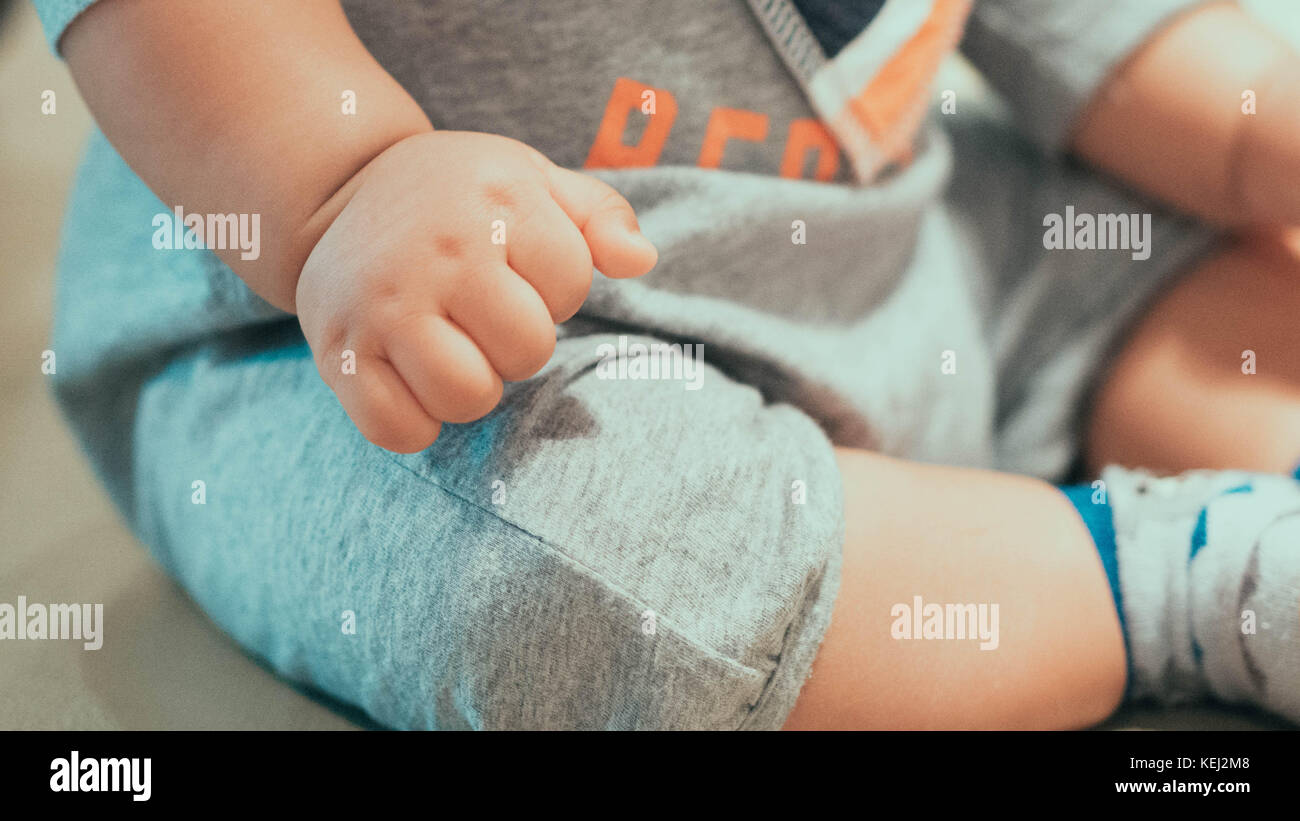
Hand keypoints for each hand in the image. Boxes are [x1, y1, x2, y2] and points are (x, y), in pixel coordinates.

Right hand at [295, 131, 656, 451]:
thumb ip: (600, 216)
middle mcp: (439, 251)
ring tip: (451, 349)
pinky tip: (411, 380)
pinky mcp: (338, 351)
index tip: (517, 271)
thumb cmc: (461, 196)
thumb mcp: (533, 179)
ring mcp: (383, 304)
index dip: (555, 289)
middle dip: (517, 346)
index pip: (570, 285)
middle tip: (483, 318)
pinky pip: (398, 429)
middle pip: (526, 351)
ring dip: (470, 389)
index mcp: (497, 199)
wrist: (343, 189)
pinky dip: (414, 423)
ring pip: (466, 396)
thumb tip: (642, 260)